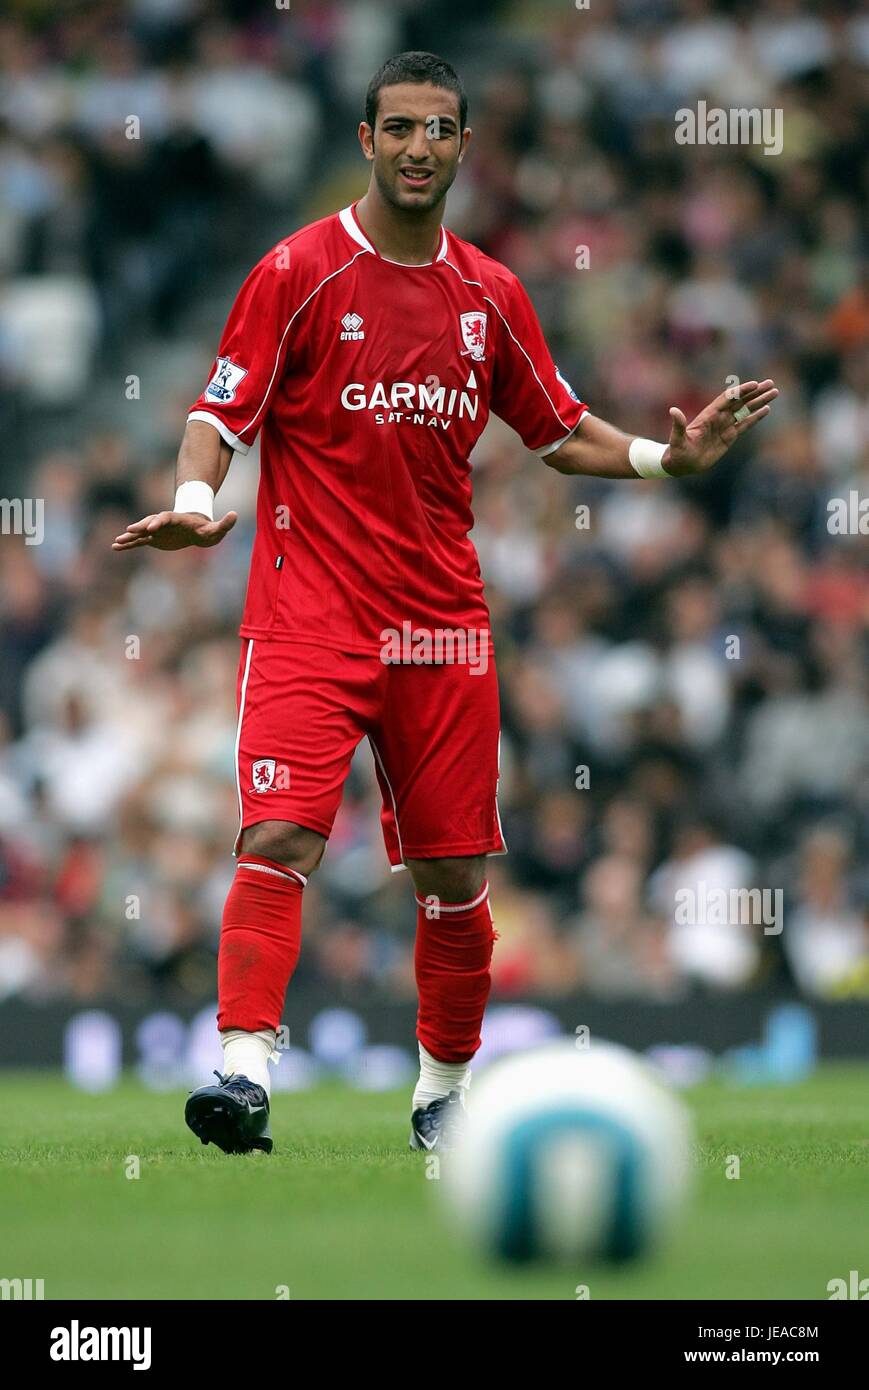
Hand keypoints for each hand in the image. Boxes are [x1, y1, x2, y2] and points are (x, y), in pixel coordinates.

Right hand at [112, 510, 237, 550]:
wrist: (196, 529)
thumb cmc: (207, 529)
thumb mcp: (217, 529)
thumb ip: (225, 523)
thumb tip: (235, 514)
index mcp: (177, 519)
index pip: (166, 518)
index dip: (159, 521)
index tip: (151, 528)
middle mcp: (164, 523)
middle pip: (150, 522)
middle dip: (140, 526)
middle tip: (129, 530)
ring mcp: (157, 531)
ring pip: (142, 532)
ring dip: (130, 536)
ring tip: (116, 541)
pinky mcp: (153, 539)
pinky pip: (139, 542)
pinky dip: (128, 544)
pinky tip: (116, 547)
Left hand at [662, 379, 778, 476]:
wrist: (681, 464)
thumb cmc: (677, 451)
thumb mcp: (677, 439)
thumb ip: (678, 425)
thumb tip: (673, 411)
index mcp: (709, 415)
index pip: (728, 399)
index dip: (741, 391)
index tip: (755, 385)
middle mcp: (719, 418)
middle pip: (740, 401)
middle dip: (755, 392)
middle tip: (771, 383)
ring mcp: (725, 426)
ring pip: (745, 411)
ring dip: (759, 402)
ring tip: (774, 393)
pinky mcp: (729, 437)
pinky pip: (745, 425)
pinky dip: (756, 417)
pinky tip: (767, 409)